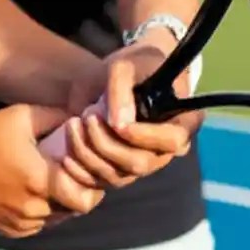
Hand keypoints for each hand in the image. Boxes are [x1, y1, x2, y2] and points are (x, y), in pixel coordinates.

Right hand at [0, 104, 104, 238]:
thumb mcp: (19, 117)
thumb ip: (56, 116)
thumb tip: (84, 117)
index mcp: (38, 181)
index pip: (86, 198)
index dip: (93, 184)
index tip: (88, 166)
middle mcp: (30, 209)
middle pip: (74, 209)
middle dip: (80, 191)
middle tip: (74, 171)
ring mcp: (17, 223)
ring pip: (55, 218)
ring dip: (60, 202)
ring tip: (53, 177)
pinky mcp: (4, 230)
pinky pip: (36, 225)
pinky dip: (41, 211)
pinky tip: (33, 189)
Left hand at [62, 42, 203, 188]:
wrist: (127, 74)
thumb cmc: (135, 66)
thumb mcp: (127, 65)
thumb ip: (121, 89)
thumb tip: (118, 124)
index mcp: (183, 123)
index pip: (173, 141)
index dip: (144, 136)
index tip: (117, 123)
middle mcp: (166, 150)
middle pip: (141, 163)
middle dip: (107, 144)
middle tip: (86, 116)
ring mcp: (143, 164)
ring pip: (118, 176)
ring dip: (89, 154)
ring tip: (73, 124)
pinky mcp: (120, 172)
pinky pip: (101, 183)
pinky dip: (81, 171)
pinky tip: (65, 154)